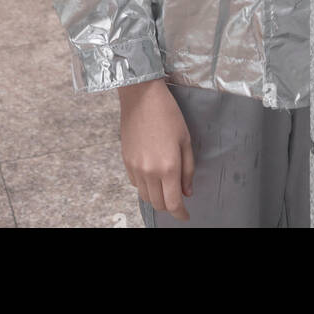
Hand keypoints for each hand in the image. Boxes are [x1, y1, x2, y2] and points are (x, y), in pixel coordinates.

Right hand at [119, 79, 194, 220]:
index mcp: (168, 167)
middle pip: (158, 204)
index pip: (173, 203)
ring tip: (166, 187)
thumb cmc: (168, 114)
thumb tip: (187, 192)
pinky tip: (153, 175)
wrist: (141, 96)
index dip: (181, 214)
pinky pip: (136, 184)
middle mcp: (150, 172)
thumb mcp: (185, 139)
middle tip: (178, 199)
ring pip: (146, 196)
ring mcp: (135, 168)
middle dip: (170, 206)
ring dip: (157, 197)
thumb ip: (188, 169)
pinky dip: (145, 186)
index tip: (186, 216)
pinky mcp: (126, 162)